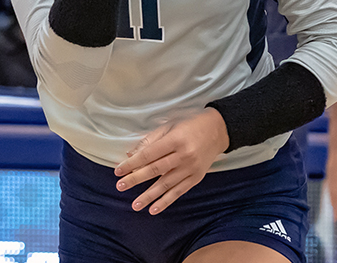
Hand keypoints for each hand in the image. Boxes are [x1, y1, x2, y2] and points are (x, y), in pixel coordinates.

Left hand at [113, 109, 229, 214]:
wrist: (218, 131)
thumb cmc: (190, 126)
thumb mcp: (170, 127)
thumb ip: (150, 140)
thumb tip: (131, 154)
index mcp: (175, 139)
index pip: (149, 154)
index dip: (132, 163)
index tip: (118, 170)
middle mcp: (183, 155)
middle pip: (155, 170)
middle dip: (136, 179)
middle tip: (120, 186)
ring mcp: (191, 168)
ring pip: (166, 184)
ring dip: (149, 195)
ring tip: (135, 205)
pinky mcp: (196, 177)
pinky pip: (179, 192)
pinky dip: (166, 201)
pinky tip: (154, 209)